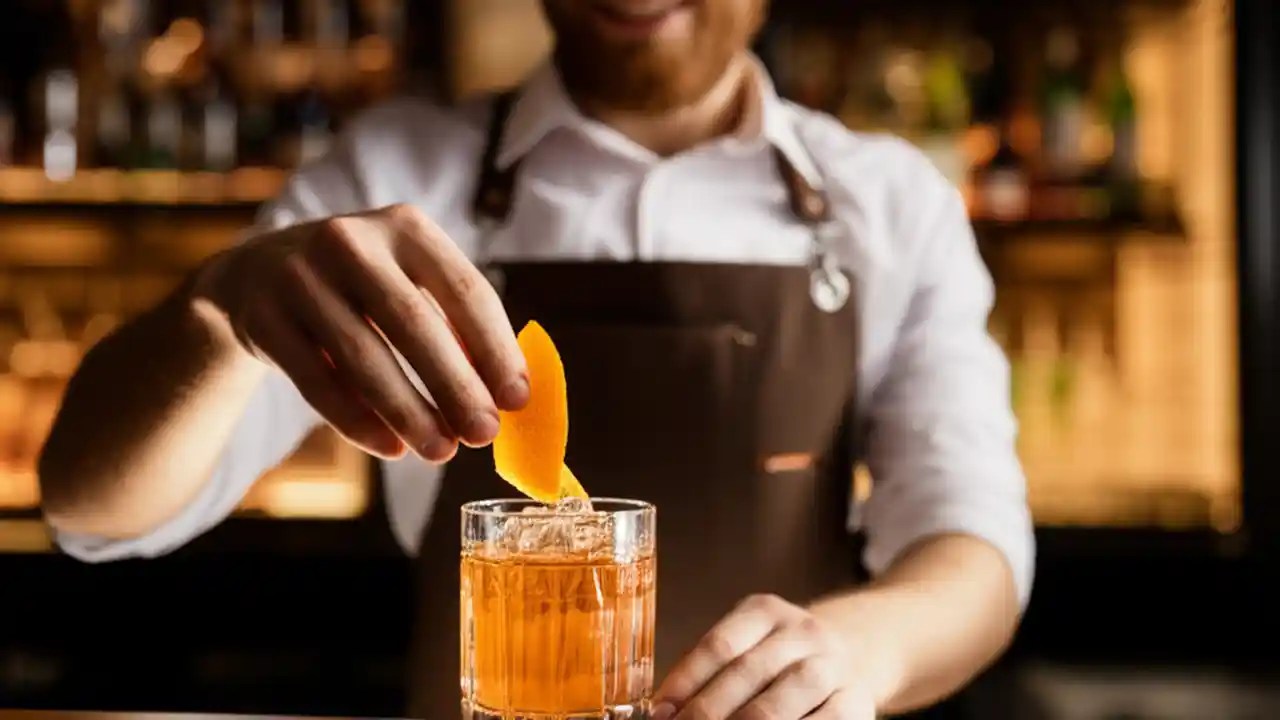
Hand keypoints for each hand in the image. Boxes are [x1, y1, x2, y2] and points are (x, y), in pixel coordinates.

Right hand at [194, 203, 527, 461]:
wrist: (258, 274)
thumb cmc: (363, 288)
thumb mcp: (409, 282)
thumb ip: (457, 328)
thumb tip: (511, 396)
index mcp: (406, 227)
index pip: (466, 290)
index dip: (497, 350)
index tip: (518, 400)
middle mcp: (351, 242)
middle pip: (415, 324)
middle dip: (456, 387)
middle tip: (484, 434)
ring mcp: (300, 276)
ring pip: (364, 358)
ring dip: (409, 413)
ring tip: (441, 452)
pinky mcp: (263, 317)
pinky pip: (317, 382)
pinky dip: (358, 421)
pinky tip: (391, 448)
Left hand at [654, 594, 875, 719]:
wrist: (853, 654)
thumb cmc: (779, 659)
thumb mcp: (747, 644)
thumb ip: (708, 670)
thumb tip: (663, 710)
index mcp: (765, 611)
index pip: (719, 646)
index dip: (685, 682)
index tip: (660, 712)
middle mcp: (803, 632)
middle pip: (746, 675)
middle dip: (705, 712)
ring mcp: (832, 667)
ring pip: (778, 704)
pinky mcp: (856, 702)